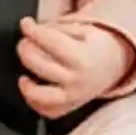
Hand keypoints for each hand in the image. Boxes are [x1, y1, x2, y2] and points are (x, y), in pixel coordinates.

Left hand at [16, 17, 134, 118]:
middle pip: (41, 65)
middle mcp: (77, 80)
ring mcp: (73, 97)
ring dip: (27, 86)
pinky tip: (33, 87)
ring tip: (24, 76)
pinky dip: (35, 101)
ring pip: (42, 96)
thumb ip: (56, 28)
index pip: (50, 42)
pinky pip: (47, 110)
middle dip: (27, 50)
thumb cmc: (93, 45)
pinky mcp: (68, 108)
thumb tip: (30, 29)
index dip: (32, 30)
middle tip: (26, 42)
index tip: (26, 23)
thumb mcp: (82, 28)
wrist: (111, 66)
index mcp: (82, 57)